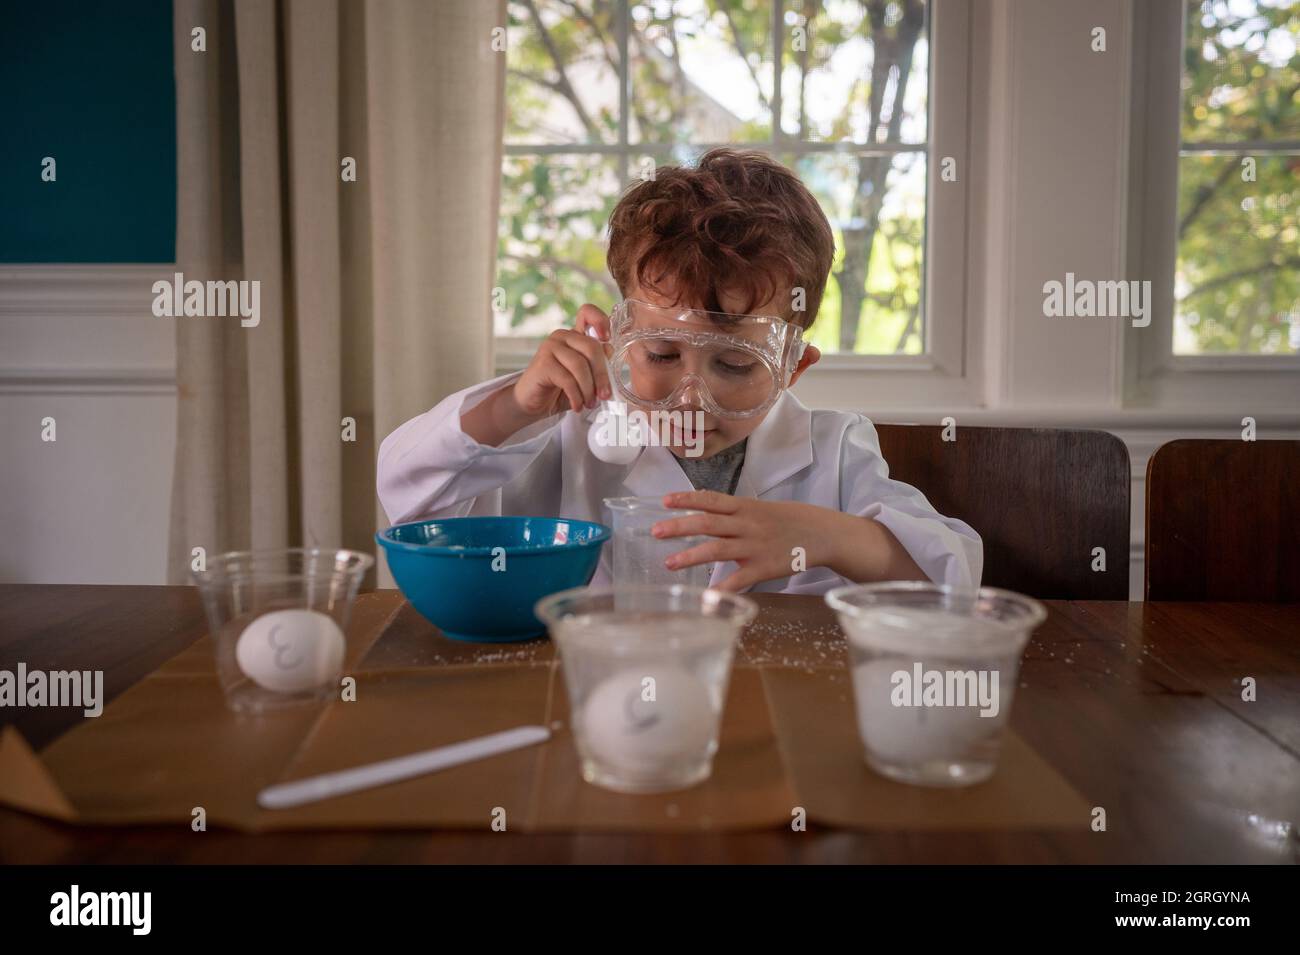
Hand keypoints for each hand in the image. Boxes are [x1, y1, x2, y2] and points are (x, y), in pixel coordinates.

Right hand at [513, 304, 612, 416]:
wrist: (532, 402)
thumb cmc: (560, 389)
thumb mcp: (585, 376)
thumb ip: (598, 363)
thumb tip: (610, 350)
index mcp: (574, 335)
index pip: (587, 312)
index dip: (600, 320)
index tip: (607, 338)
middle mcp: (562, 336)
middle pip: (592, 347)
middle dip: (602, 375)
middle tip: (604, 395)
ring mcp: (550, 347)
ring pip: (580, 366)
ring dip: (588, 390)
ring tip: (589, 404)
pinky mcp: (543, 363)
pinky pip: (568, 379)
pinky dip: (576, 396)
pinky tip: (577, 405)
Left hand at [653, 490, 928, 590]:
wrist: (825, 533)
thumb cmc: (791, 520)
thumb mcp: (762, 509)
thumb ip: (735, 513)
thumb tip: (706, 515)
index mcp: (746, 507)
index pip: (711, 499)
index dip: (687, 499)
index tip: (664, 500)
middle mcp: (747, 524)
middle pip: (708, 523)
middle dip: (679, 527)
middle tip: (654, 531)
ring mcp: (755, 547)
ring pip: (718, 550)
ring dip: (691, 557)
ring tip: (668, 563)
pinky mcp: (764, 568)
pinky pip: (739, 580)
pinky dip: (722, 588)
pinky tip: (705, 596)